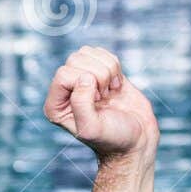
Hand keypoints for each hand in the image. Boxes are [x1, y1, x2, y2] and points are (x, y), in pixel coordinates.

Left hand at [43, 46, 158, 163]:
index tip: (96, 100)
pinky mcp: (99, 72)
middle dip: (98, 75)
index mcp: (55, 106)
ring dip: (107, 70)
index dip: (84, 82)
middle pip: (75, 60)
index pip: (63, 74)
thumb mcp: (91, 127)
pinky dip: (114, 66)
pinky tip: (115, 87)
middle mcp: (65, 91)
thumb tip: (84, 77)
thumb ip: (81, 103)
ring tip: (109, 93)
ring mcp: (82, 80)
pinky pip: (102, 53)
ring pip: (88, 53)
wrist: (135, 138)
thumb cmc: (112, 138)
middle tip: (104, 98)